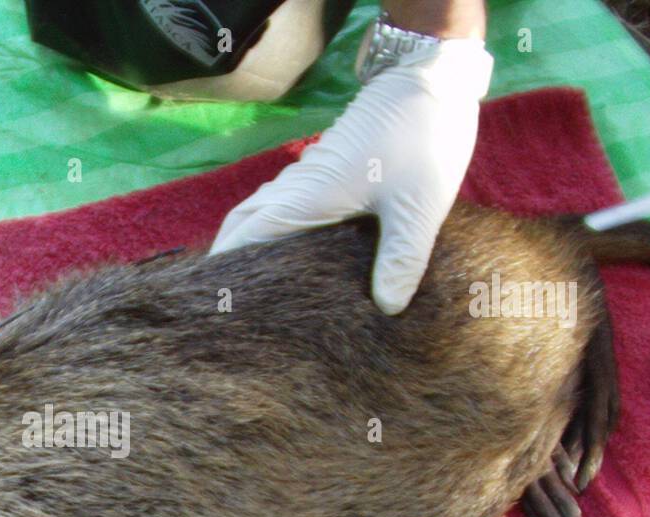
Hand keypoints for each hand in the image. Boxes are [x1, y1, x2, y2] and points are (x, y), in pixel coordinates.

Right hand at [209, 39, 493, 314]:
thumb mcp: (418, 206)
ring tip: (256, 288)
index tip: (220, 309)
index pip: (245, 241)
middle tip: (233, 306)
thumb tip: (387, 307)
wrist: (429, 74)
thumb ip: (402, 259)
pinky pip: (281, 205)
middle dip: (229, 263)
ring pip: (257, 214)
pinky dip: (271, 230)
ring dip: (248, 245)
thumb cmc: (421, 138)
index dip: (228, 274)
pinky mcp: (323, 170)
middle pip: (239, 226)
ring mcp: (306, 176)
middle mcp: (295, 188)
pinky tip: (293, 256)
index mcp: (305, 199)